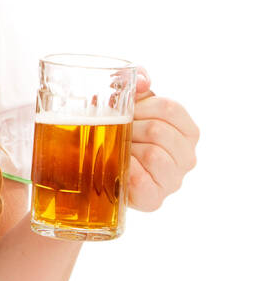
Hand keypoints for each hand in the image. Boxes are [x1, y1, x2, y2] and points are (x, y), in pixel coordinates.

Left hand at [126, 66, 198, 211]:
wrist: (93, 166)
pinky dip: (125, 171)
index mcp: (187, 131)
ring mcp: (173, 181)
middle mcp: (187, 157)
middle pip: (158, 130)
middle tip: (116, 133)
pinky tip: (117, 168)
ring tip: (118, 150)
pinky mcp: (153, 200)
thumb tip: (143, 81)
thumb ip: (135, 80)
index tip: (127, 112)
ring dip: (126, 149)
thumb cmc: (117, 129)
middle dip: (129, 128)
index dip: (141, 106)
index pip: (169, 108)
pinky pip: (141, 181)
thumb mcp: (128, 100)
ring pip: (153, 154)